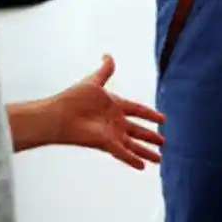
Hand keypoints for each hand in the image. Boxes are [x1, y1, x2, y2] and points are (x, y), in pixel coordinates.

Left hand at [49, 55, 165, 169]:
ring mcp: (111, 134)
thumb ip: (104, 71)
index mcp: (114, 105)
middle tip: (163, 142)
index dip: (150, 114)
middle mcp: (114, 121)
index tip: (163, 119)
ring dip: (146, 152)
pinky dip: (132, 159)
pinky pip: (123, 153)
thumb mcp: (93, 82)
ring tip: (159, 158)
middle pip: (138, 130)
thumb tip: (107, 55)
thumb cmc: (72, 98)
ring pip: (134, 144)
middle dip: (151, 136)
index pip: (137, 110)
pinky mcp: (106, 144)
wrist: (58, 115)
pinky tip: (142, 166)